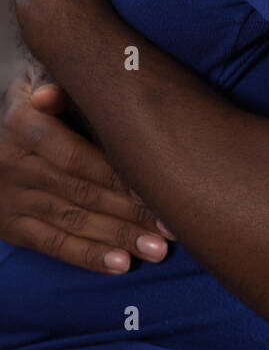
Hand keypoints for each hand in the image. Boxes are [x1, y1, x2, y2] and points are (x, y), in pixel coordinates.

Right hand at [0, 65, 171, 272]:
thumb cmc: (29, 106)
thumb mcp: (32, 85)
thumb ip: (53, 85)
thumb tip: (51, 94)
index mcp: (23, 125)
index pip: (76, 156)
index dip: (117, 175)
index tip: (157, 188)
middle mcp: (14, 164)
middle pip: (81, 193)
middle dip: (129, 213)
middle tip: (170, 228)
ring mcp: (12, 199)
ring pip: (72, 222)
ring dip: (117, 238)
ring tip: (156, 251)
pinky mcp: (10, 227)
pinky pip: (51, 245)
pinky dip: (87, 256)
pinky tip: (120, 265)